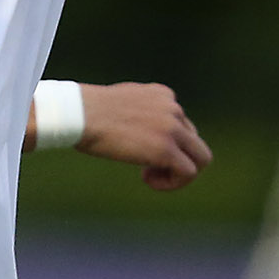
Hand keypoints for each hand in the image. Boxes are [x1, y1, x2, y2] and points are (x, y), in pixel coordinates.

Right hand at [76, 81, 211, 191]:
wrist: (79, 114)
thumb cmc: (86, 112)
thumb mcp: (120, 103)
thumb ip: (137, 112)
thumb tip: (136, 130)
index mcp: (163, 95)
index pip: (181, 124)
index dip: (165, 143)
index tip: (140, 150)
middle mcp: (173, 108)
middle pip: (194, 142)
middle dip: (176, 158)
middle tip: (148, 167)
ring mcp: (172, 128)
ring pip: (200, 158)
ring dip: (177, 173)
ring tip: (149, 176)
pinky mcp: (166, 149)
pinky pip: (188, 173)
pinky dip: (172, 183)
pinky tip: (147, 179)